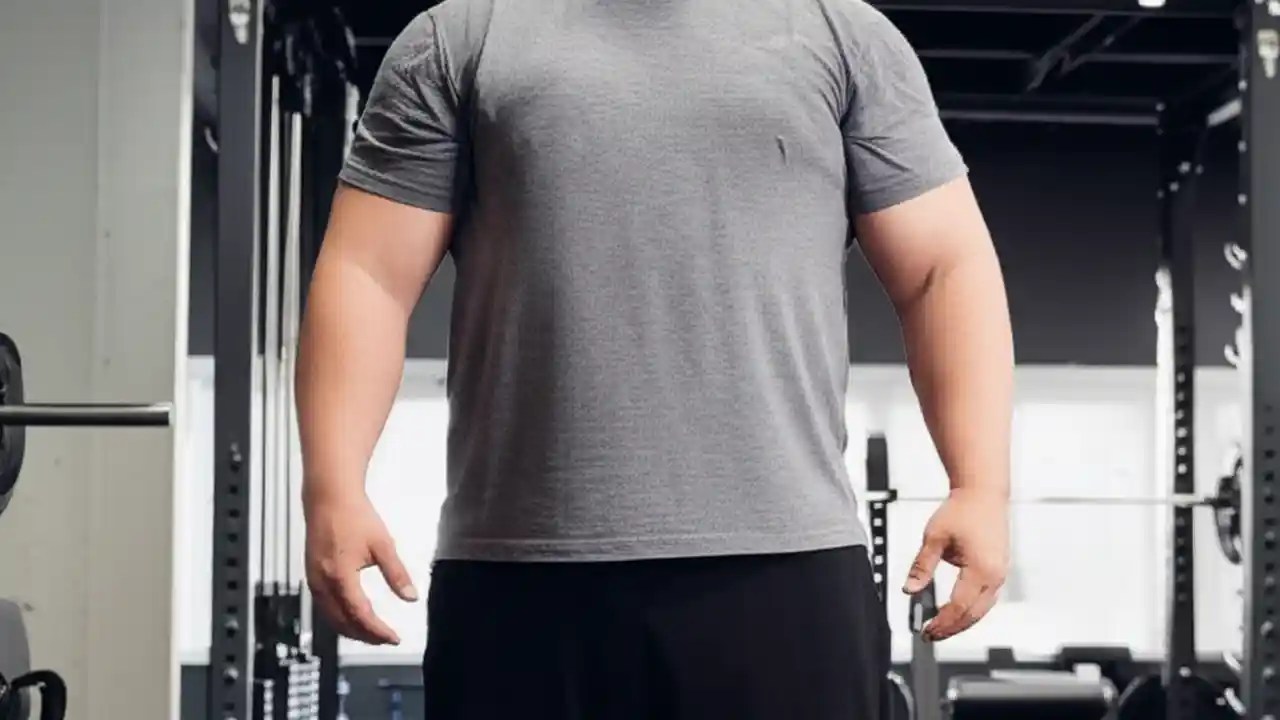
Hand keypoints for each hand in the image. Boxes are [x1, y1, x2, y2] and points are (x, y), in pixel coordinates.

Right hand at [305, 490, 417, 644]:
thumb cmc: (354, 517)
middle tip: (386, 639)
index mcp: (340, 576)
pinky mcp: (311, 576)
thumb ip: (397, 574)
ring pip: (330, 618)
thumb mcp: (383, 545)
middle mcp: (322, 583)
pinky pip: (323, 607)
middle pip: (343, 622)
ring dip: (351, 630)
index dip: (378, 631)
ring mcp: (313, 581)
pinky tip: (353, 617)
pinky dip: (339, 618)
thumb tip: (411, 598)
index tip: (394, 638)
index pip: (360, 615)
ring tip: (373, 634)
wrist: (329, 498)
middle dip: (365, 635)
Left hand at [903, 488, 1008, 641]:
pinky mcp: (1000, 569)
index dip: (942, 623)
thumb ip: (922, 567)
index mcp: (981, 569)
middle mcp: (995, 575)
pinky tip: (958, 612)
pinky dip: (972, 609)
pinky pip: (987, 598)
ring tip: (941, 628)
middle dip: (951, 628)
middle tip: (930, 635)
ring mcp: (1001, 573)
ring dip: (962, 621)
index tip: (926, 630)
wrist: (983, 492)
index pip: (959, 607)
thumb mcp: (934, 537)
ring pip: (982, 609)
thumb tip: (909, 590)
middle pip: (973, 614)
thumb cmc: (962, 510)